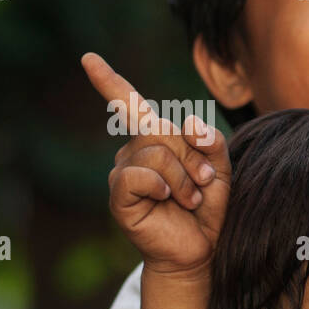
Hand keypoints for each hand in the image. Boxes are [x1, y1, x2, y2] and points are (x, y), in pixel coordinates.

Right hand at [83, 53, 230, 277]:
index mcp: (155, 141)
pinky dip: (161, 186)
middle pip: (163, 131)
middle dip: (194, 158)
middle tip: (202, 185)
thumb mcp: (220, 169)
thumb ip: (212, 141)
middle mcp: (133, 152)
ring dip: (184, 179)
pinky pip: (137, 176)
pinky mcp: (118, 197)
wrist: (200, 249)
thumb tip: (189, 123)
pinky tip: (167, 201)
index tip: (88, 59)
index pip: (131, 105)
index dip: (110, 82)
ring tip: (189, 200)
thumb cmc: (207, 207)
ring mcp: (122, 174)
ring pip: (156, 154)